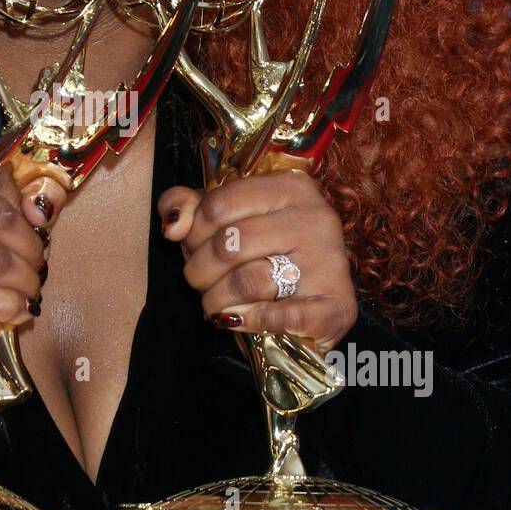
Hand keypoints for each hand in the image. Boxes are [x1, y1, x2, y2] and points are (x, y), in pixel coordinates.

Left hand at [157, 170, 357, 353]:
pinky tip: (239, 320)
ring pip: (247, 282)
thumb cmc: (265, 256)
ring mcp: (329, 262)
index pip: (218, 205)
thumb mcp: (229, 221)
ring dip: (216, 301)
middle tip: (200, 282)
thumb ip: (192, 207)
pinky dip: (249, 321)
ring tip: (214, 305)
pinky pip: (278, 316)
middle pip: (229, 244)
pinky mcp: (337, 306)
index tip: (194, 249)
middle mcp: (315, 218)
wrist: (316, 306)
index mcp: (290, 188)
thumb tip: (173, 225)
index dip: (193, 234)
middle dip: (199, 271)